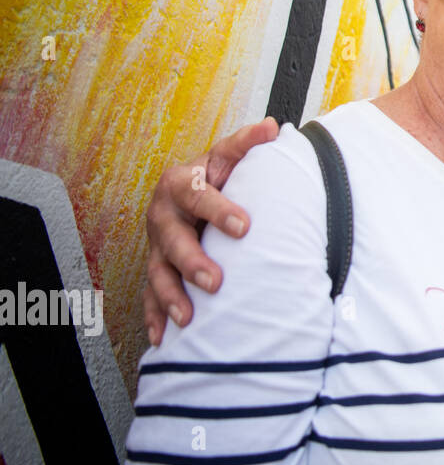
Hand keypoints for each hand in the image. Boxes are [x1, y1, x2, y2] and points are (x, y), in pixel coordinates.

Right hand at [142, 117, 278, 344]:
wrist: (190, 190)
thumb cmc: (218, 175)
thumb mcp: (229, 156)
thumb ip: (247, 143)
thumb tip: (271, 126)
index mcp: (183, 182)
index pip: (199, 194)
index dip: (219, 209)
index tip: (245, 227)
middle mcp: (164, 213)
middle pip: (172, 238)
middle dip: (192, 261)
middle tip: (216, 281)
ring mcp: (157, 244)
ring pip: (158, 271)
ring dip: (171, 295)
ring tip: (188, 318)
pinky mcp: (156, 267)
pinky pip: (150, 295)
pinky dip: (155, 316)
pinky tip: (163, 338)